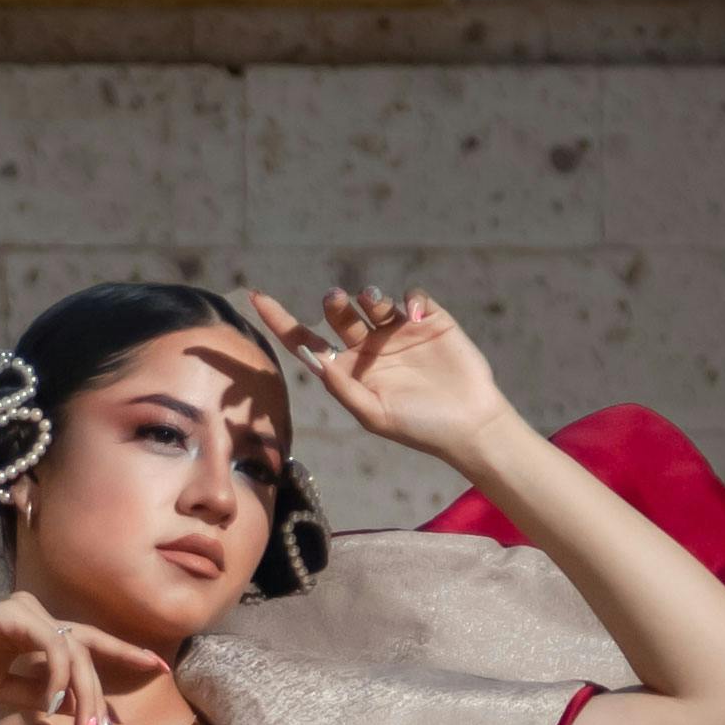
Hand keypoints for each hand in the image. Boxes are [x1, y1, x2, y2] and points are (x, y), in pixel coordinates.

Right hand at [0, 592, 169, 724]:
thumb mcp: (0, 691)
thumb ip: (34, 696)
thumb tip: (66, 712)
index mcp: (38, 632)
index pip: (90, 643)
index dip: (126, 653)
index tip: (160, 668)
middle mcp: (39, 616)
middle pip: (88, 653)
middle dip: (101, 695)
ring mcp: (28, 612)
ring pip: (75, 652)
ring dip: (82, 694)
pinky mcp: (14, 615)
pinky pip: (52, 646)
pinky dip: (58, 677)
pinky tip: (52, 704)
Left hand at [247, 283, 514, 473]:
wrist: (469, 425)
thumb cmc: (419, 428)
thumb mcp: (374, 414)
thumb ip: (343, 388)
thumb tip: (317, 360)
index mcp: (349, 370)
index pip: (307, 341)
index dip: (281, 320)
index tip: (255, 296)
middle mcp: (369, 347)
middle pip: (339, 314)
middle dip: (333, 304)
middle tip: (335, 300)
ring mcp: (398, 332)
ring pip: (373, 300)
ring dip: (368, 297)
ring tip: (375, 303)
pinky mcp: (429, 320)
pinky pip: (412, 296)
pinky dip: (409, 298)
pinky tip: (414, 314)